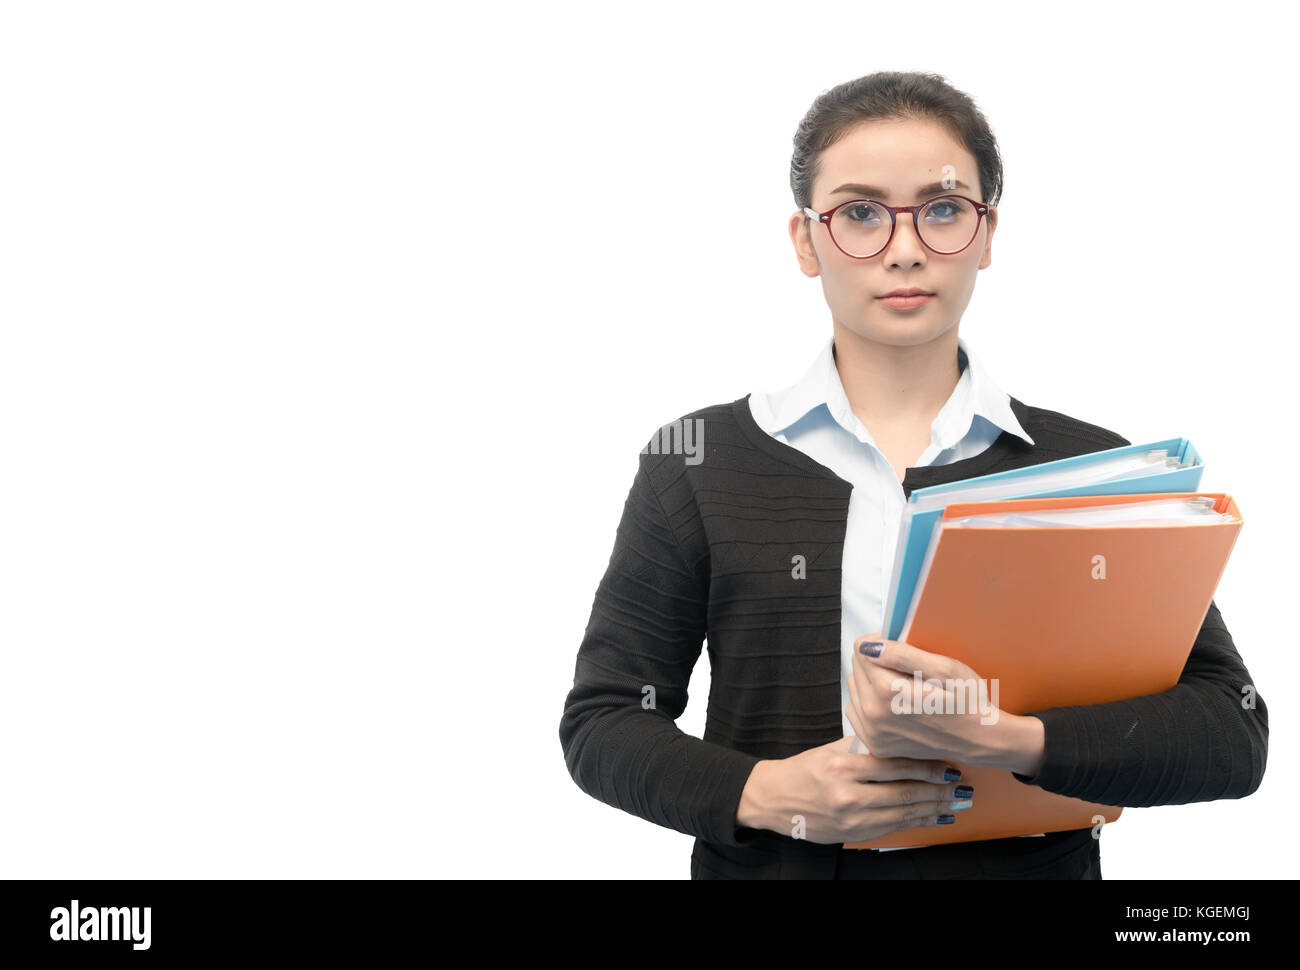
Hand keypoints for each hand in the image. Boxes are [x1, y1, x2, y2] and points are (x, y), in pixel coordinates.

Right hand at [736, 737, 972, 844]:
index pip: (895, 765)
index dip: (927, 767)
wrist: (774, 799)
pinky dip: (918, 821)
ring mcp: (852, 818)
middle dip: (940, 790)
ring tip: (958, 802)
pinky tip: (935, 817)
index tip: (950, 765)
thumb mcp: (831, 750)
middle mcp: (848, 794)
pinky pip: (894, 826)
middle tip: (963, 786)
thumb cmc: (803, 770)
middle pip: (905, 791)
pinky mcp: (854, 833)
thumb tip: (903, 740)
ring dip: (935, 808)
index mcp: (843, 766)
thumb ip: (865, 747)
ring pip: (903, 812)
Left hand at [846, 632, 1007, 763]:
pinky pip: (857, 714)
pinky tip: (894, 705)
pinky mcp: (876, 745)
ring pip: (855, 690)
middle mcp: (873, 715)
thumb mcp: (943, 668)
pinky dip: (870, 705)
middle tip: (907, 671)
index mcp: (887, 691)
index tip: (902, 649)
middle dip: (876, 663)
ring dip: (871, 683)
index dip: (882, 643)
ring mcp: (873, 733)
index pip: (861, 649)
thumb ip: (901, 654)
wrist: (980, 740)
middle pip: (856, 669)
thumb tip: (868, 646)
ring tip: (903, 688)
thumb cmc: (967, 701)